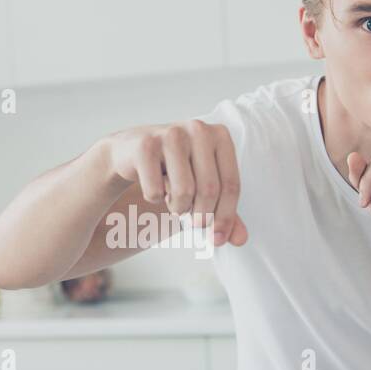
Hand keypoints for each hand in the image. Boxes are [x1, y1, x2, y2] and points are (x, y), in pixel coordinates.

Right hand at [105, 119, 247, 246]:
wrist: (130, 152)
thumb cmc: (174, 168)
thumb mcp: (203, 185)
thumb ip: (224, 210)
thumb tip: (240, 239)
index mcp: (220, 136)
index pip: (231, 184)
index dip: (226, 217)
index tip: (218, 238)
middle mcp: (198, 129)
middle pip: (210, 190)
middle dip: (202, 217)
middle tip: (194, 224)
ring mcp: (171, 134)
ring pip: (184, 191)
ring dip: (178, 208)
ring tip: (173, 201)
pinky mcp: (145, 146)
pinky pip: (155, 191)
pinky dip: (154, 198)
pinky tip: (153, 186)